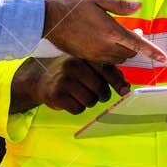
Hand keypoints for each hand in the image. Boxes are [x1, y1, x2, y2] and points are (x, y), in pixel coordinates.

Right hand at [11, 56, 129, 115]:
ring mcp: (64, 80)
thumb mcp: (86, 66)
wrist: (40, 78)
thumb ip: (107, 72)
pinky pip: (78, 109)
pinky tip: (70, 99)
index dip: (117, 81)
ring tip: (79, 94)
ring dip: (88, 102)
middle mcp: (73, 66)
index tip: (125, 90)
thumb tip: (126, 87)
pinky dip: (77, 108)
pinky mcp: (56, 95)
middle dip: (101, 95)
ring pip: (90, 101)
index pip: (106, 69)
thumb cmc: (70, 73)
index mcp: (83, 57)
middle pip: (100, 89)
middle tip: (94, 93)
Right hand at [43, 0, 166, 64]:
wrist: (46, 18)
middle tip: (135, 31)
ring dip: (124, 50)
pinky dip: (112, 53)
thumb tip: (139, 6)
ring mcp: (94, 54)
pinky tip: (106, 41)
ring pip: (118, 58)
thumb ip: (119, 5)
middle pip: (129, 52)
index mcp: (109, 31)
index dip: (152, 51)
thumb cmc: (70, 4)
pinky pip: (106, 60)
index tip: (164, 58)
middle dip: (136, 45)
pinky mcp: (86, 57)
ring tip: (120, 36)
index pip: (137, 44)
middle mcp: (103, 46)